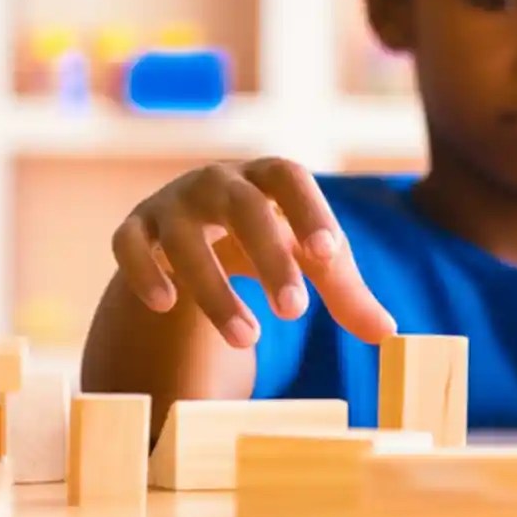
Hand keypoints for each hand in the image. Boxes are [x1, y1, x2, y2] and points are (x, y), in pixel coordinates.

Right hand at [111, 158, 395, 347]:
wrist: (203, 226)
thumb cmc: (273, 238)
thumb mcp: (311, 258)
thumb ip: (347, 292)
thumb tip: (388, 333)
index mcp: (268, 177)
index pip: (290, 180)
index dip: (309, 212)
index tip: (329, 255)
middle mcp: (217, 181)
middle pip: (243, 209)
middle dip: (270, 259)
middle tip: (295, 312)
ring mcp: (172, 203)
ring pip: (185, 239)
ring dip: (214, 290)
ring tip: (249, 339)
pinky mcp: (135, 229)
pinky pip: (129, 245)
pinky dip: (145, 272)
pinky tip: (165, 305)